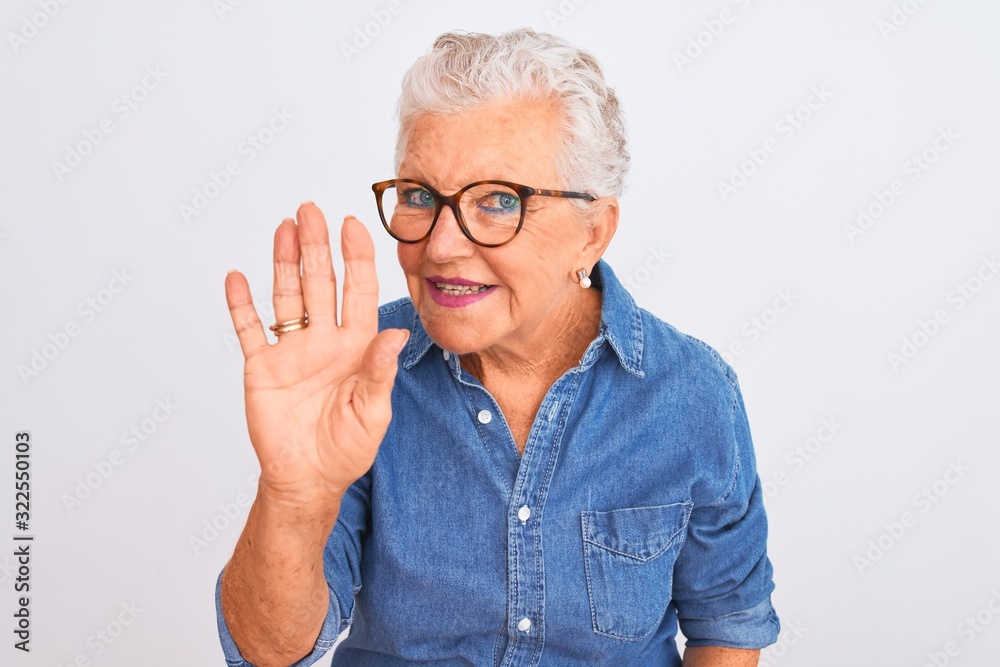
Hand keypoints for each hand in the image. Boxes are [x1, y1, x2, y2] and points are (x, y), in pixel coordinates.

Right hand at [224, 202, 407, 506]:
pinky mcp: (261, 368)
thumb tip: (396, 332)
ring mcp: (291, 351)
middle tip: (311, 208)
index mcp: (356, 346)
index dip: (356, 257)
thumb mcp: (373, 412)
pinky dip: (241, 305)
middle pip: (319, 282)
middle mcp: (324, 340)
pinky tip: (238, 277)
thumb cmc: (346, 448)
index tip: (352, 224)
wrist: (307, 479)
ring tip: (284, 228)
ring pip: (286, 296)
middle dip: (316, 246)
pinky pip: (249, 330)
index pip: (358, 291)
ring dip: (284, 262)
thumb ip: (380, 372)